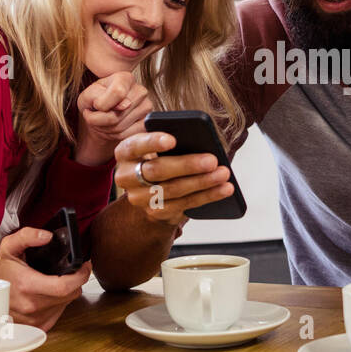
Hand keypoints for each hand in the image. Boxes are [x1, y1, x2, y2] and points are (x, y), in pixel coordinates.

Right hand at [0, 227, 91, 331]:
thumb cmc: (1, 271)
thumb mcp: (10, 247)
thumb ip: (28, 236)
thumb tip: (47, 236)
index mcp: (28, 286)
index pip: (66, 286)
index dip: (81, 275)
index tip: (84, 266)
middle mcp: (32, 306)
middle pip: (71, 294)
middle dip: (75, 280)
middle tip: (72, 270)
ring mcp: (35, 319)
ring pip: (67, 303)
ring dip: (67, 292)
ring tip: (57, 281)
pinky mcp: (38, 327)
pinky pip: (59, 312)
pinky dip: (59, 303)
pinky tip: (50, 294)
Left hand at [74, 71, 151, 166]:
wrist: (102, 114)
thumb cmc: (95, 101)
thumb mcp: (88, 95)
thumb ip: (99, 95)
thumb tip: (124, 106)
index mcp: (125, 78)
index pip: (118, 92)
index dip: (102, 104)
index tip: (95, 105)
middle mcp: (140, 91)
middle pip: (117, 114)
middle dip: (99, 120)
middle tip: (94, 116)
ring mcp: (146, 108)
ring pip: (119, 127)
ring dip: (104, 129)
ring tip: (101, 122)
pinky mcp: (146, 124)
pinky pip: (125, 135)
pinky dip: (113, 136)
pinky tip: (111, 128)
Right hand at [114, 131, 233, 228]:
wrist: (151, 191)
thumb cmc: (161, 158)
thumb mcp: (159, 147)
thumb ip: (172, 142)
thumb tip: (200, 141)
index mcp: (126, 152)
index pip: (135, 145)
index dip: (153, 142)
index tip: (173, 140)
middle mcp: (127, 176)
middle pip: (157, 170)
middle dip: (187, 165)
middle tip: (212, 160)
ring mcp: (140, 197)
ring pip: (173, 189)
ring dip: (202, 182)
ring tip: (223, 173)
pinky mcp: (156, 212)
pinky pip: (185, 204)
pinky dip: (207, 196)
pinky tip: (224, 189)